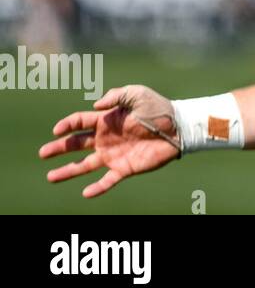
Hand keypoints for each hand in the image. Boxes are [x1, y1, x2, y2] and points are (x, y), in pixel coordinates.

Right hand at [39, 84, 182, 197]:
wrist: (179, 127)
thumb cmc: (159, 108)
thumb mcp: (137, 94)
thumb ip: (115, 96)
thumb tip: (95, 104)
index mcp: (107, 120)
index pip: (80, 122)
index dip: (67, 125)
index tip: (57, 130)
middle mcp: (106, 138)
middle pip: (76, 144)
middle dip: (58, 148)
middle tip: (43, 153)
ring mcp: (114, 154)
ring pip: (85, 166)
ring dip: (67, 171)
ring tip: (50, 177)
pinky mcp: (125, 168)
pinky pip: (108, 180)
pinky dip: (97, 188)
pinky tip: (86, 193)